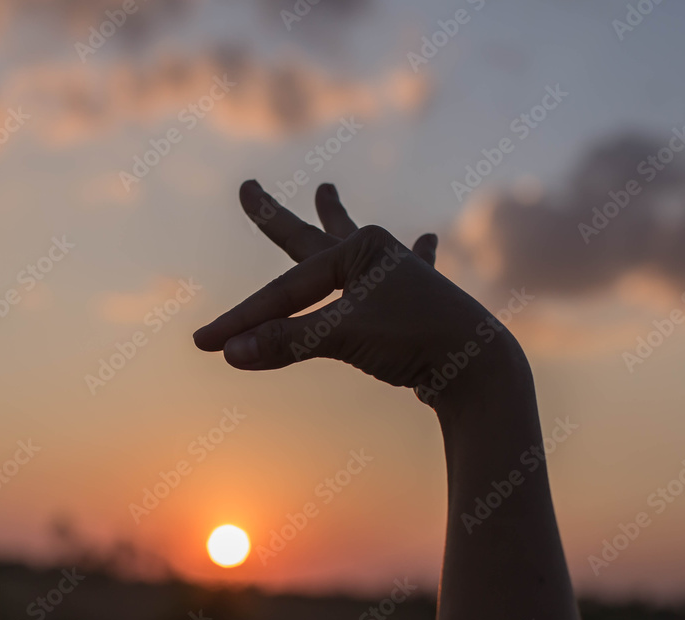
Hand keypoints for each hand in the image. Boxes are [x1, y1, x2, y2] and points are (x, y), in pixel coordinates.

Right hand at [193, 180, 525, 407]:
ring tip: (326, 189)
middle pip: (309, 236)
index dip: (241, 318)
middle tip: (247, 187)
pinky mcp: (421, 300)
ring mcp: (400, 273)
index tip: (203, 343)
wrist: (481, 366)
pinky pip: (414, 270)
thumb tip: (229, 353)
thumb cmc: (415, 339)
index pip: (284, 290)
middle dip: (275, 215)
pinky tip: (429, 237)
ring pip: (356, 243)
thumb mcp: (342, 337)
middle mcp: (376, 252)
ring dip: (338, 218)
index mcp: (356, 249)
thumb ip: (286, 341)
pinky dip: (419, 255)